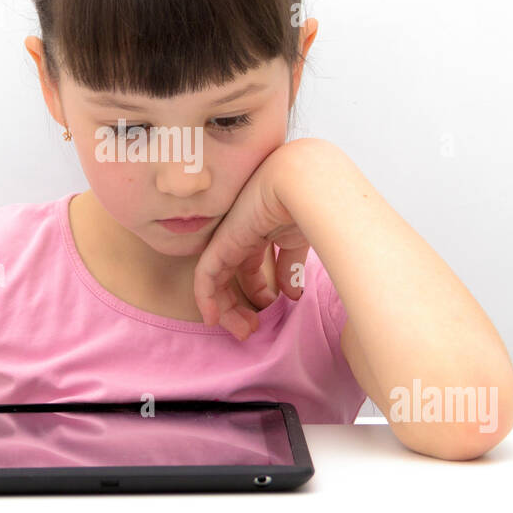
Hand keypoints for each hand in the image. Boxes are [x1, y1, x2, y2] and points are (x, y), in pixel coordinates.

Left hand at [194, 143, 310, 341]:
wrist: (302, 181)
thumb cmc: (308, 203)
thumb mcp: (298, 241)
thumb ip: (291, 267)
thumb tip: (292, 295)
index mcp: (259, 232)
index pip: (249, 267)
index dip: (257, 293)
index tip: (269, 313)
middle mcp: (240, 235)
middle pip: (230, 276)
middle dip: (239, 306)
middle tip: (251, 329)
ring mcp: (228, 238)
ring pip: (215, 280)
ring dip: (225, 309)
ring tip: (242, 330)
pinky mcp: (221, 243)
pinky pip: (205, 277)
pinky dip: (206, 299)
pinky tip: (213, 318)